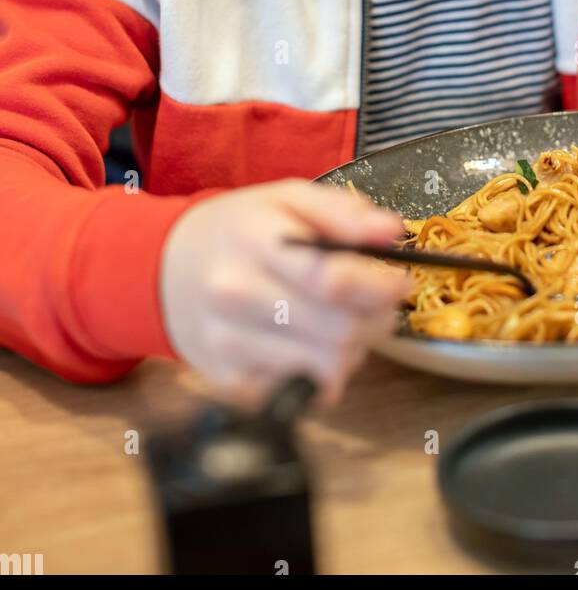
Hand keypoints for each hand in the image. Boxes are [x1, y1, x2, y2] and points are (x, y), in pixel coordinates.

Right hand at [159, 178, 412, 405]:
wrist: (164, 271)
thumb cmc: (238, 231)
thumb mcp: (286, 198)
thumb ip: (342, 211)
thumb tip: (391, 232)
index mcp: (252, 239)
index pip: (331, 277)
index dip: (380, 285)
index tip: (401, 281)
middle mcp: (234, 293)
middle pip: (337, 331)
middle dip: (375, 320)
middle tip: (380, 306)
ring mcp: (227, 342)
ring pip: (326, 368)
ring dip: (353, 350)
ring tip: (345, 323)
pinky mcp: (227, 382)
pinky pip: (300, 391)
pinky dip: (320, 373)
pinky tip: (311, 345)